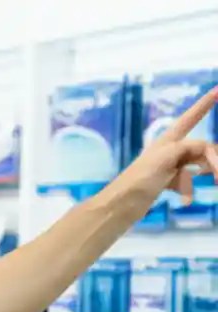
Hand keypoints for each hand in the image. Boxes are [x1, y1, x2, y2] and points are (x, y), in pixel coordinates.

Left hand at [103, 86, 217, 211]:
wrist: (120, 206)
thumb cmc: (139, 180)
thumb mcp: (164, 158)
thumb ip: (186, 148)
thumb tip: (203, 150)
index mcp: (168, 140)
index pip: (190, 118)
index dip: (204, 104)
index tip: (217, 89)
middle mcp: (170, 150)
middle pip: (202, 148)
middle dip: (215, 159)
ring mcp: (169, 166)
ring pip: (197, 165)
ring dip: (206, 174)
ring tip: (214, 184)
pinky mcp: (166, 182)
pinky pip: (186, 182)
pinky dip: (188, 190)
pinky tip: (186, 201)